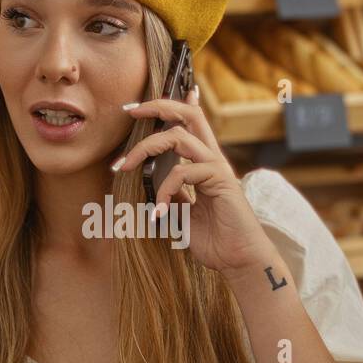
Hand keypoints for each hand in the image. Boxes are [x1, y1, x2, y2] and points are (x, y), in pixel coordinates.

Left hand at [112, 85, 276, 277]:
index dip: (171, 104)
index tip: (144, 102)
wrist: (238, 260)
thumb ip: (171, 193)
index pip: (192, 122)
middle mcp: (211, 159)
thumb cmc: (214, 239)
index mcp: (203, 163)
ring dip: (145, 148)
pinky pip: (182, 173)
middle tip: (130, 110)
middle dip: (158, 106)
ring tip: (124, 167)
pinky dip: (165, 191)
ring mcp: (216, 168)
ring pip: (178, 137)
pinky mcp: (220, 180)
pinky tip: (161, 213)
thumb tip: (148, 182)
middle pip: (188, 115)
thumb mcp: (182, 213)